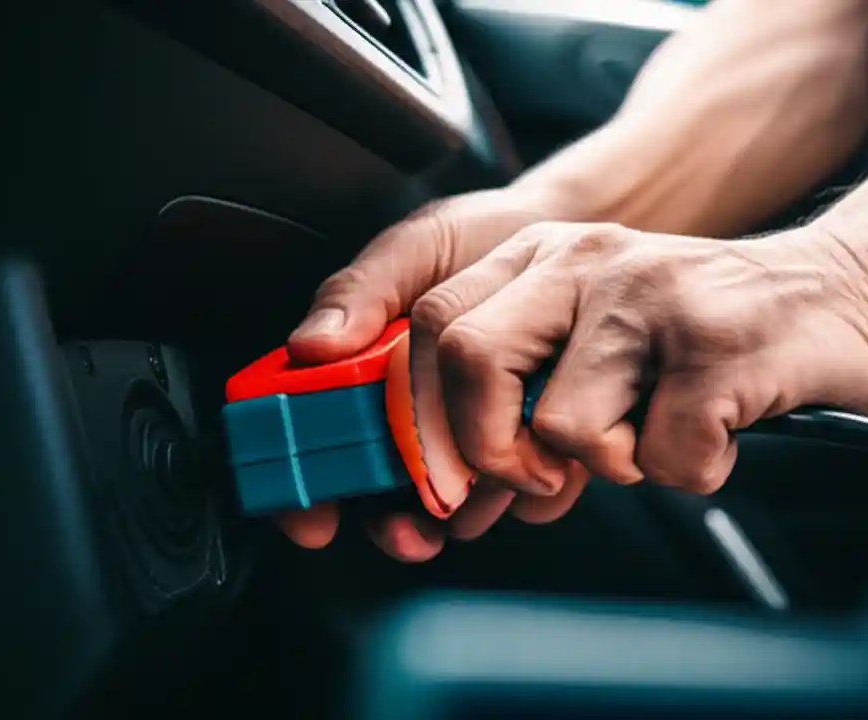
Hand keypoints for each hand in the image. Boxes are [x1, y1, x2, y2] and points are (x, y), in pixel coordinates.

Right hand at [280, 185, 590, 560]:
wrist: (566, 232)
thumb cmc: (480, 239)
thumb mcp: (417, 248)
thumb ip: (362, 290)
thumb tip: (309, 345)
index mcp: (355, 372)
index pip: (307, 445)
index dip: (301, 492)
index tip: (316, 520)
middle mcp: (398, 413)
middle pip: (373, 497)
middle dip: (392, 524)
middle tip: (416, 533)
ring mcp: (457, 436)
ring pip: (443, 508)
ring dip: (463, 514)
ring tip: (496, 485)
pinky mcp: (515, 444)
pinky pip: (512, 494)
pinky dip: (523, 496)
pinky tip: (543, 472)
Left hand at [408, 221, 867, 499]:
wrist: (847, 291)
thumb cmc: (711, 336)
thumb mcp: (600, 344)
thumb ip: (527, 406)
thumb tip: (460, 503)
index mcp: (543, 256)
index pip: (435, 324)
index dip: (419, 419)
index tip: (438, 484)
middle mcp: (586, 259)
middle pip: (470, 357)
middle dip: (488, 450)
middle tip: (538, 480)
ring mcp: (652, 296)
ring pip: (565, 426)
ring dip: (611, 463)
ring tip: (657, 434)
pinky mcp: (717, 343)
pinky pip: (664, 456)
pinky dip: (691, 471)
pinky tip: (717, 436)